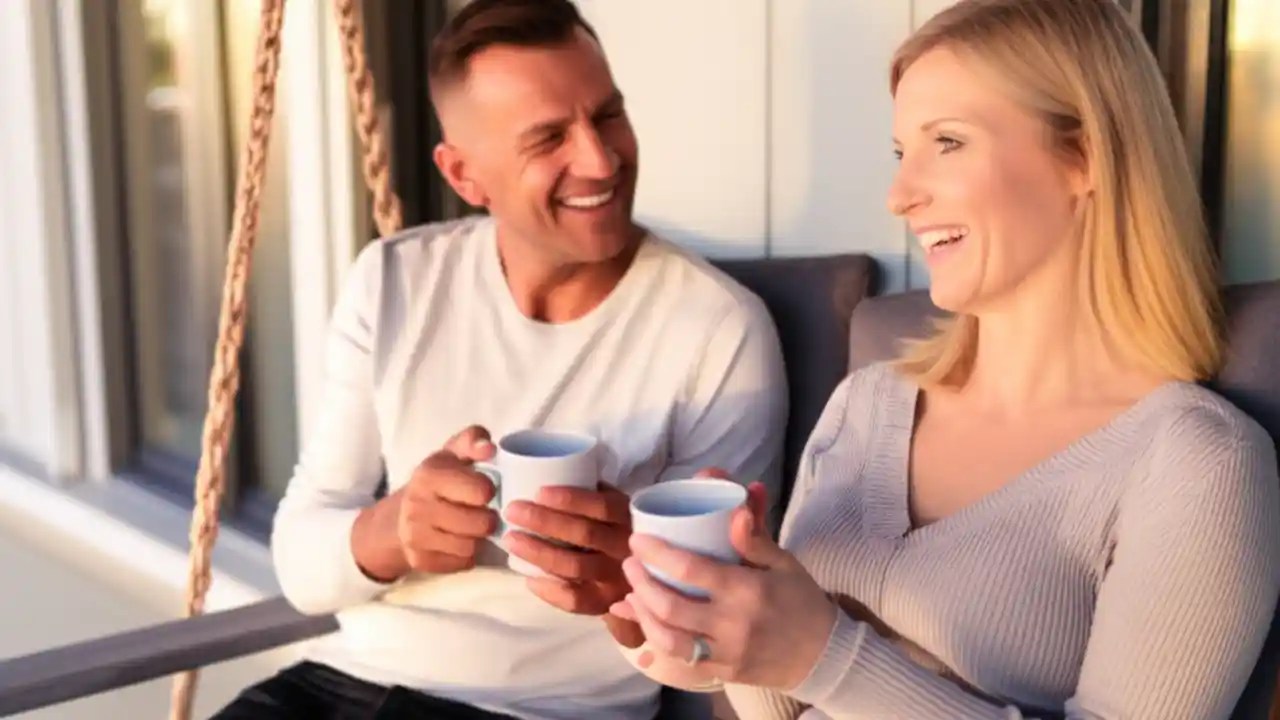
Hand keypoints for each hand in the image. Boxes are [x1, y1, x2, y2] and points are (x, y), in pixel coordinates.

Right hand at [351, 426, 499, 580]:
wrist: (397, 516)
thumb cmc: (438, 480)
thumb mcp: (452, 453)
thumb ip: (472, 441)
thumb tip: (489, 448)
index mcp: (428, 475)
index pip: (481, 491)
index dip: (489, 490)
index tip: (485, 490)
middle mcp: (417, 507)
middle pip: (481, 523)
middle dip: (488, 518)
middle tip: (482, 512)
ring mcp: (415, 537)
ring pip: (472, 546)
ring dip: (477, 538)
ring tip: (471, 526)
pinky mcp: (420, 561)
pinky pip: (462, 563)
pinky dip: (466, 555)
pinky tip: (458, 541)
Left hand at [503, 483, 634, 621]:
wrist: (647, 576)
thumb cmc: (618, 531)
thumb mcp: (615, 507)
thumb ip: (593, 493)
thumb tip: (548, 472)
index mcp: (628, 517)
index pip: (601, 506)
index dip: (570, 499)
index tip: (538, 491)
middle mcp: (626, 548)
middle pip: (583, 534)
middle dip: (543, 521)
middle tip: (512, 511)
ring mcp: (617, 578)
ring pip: (574, 566)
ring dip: (539, 553)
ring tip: (511, 540)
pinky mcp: (605, 603)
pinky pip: (574, 599)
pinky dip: (549, 590)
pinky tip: (528, 578)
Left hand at [611, 478, 836, 689]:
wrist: (823, 655)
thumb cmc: (801, 601)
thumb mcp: (783, 563)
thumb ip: (756, 536)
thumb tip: (742, 498)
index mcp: (747, 590)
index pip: (691, 570)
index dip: (657, 553)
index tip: (638, 540)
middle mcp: (732, 624)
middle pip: (671, 606)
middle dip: (641, 582)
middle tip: (630, 562)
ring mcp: (725, 652)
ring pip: (669, 638)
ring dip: (643, 614)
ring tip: (632, 592)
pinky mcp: (722, 671)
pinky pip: (680, 659)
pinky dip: (655, 639)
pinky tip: (642, 620)